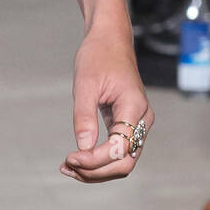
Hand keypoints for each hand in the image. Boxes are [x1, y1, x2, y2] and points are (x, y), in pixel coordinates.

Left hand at [61, 26, 153, 181]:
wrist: (110, 39)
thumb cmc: (98, 55)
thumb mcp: (85, 83)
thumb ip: (84, 116)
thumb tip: (82, 149)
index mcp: (134, 107)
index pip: (118, 148)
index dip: (94, 160)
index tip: (70, 157)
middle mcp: (142, 119)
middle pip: (124, 162)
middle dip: (96, 171)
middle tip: (67, 167)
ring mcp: (138, 123)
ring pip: (122, 160)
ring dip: (97, 169)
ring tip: (68, 167)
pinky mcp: (129, 123)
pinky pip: (118, 149)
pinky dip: (99, 158)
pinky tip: (78, 159)